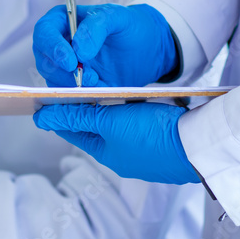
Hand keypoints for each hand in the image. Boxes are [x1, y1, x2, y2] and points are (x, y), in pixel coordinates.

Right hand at [33, 3, 177, 86]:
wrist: (148, 49)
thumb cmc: (129, 26)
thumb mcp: (117, 17)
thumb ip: (96, 27)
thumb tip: (79, 50)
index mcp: (62, 21)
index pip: (44, 32)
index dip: (53, 48)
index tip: (71, 61)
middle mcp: (58, 44)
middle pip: (45, 60)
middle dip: (63, 72)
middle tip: (88, 75)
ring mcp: (64, 67)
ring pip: (53, 80)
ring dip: (72, 84)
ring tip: (96, 80)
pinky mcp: (75, 85)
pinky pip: (68, 94)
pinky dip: (80, 95)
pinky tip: (98, 89)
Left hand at [33, 102, 198, 184]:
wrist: (197, 146)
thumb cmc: (152, 135)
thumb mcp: (109, 121)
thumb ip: (77, 116)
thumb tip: (42, 118)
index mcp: (104, 153)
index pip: (72, 129)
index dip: (59, 111)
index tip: (47, 94)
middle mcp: (120, 155)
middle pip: (94, 126)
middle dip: (85, 106)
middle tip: (76, 83)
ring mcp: (140, 150)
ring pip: (116, 124)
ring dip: (108, 107)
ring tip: (102, 86)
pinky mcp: (157, 141)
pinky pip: (135, 124)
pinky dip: (128, 111)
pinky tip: (131, 98)